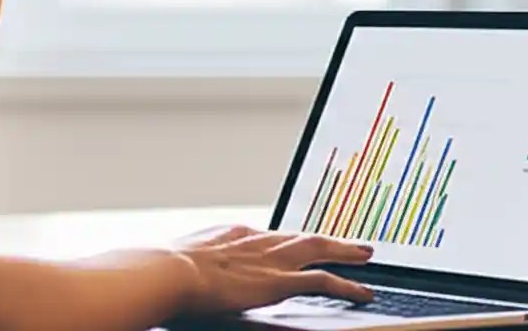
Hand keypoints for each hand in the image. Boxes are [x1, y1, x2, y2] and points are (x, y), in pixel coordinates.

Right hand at [171, 225, 373, 316]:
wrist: (169, 273)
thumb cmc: (162, 273)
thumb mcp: (177, 263)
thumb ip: (186, 269)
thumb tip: (168, 276)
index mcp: (231, 235)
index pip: (267, 236)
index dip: (286, 241)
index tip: (295, 244)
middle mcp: (256, 240)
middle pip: (299, 236)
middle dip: (325, 239)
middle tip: (348, 241)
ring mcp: (270, 259)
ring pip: (318, 249)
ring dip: (344, 251)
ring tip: (365, 254)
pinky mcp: (280, 281)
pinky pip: (323, 282)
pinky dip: (347, 286)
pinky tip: (363, 292)